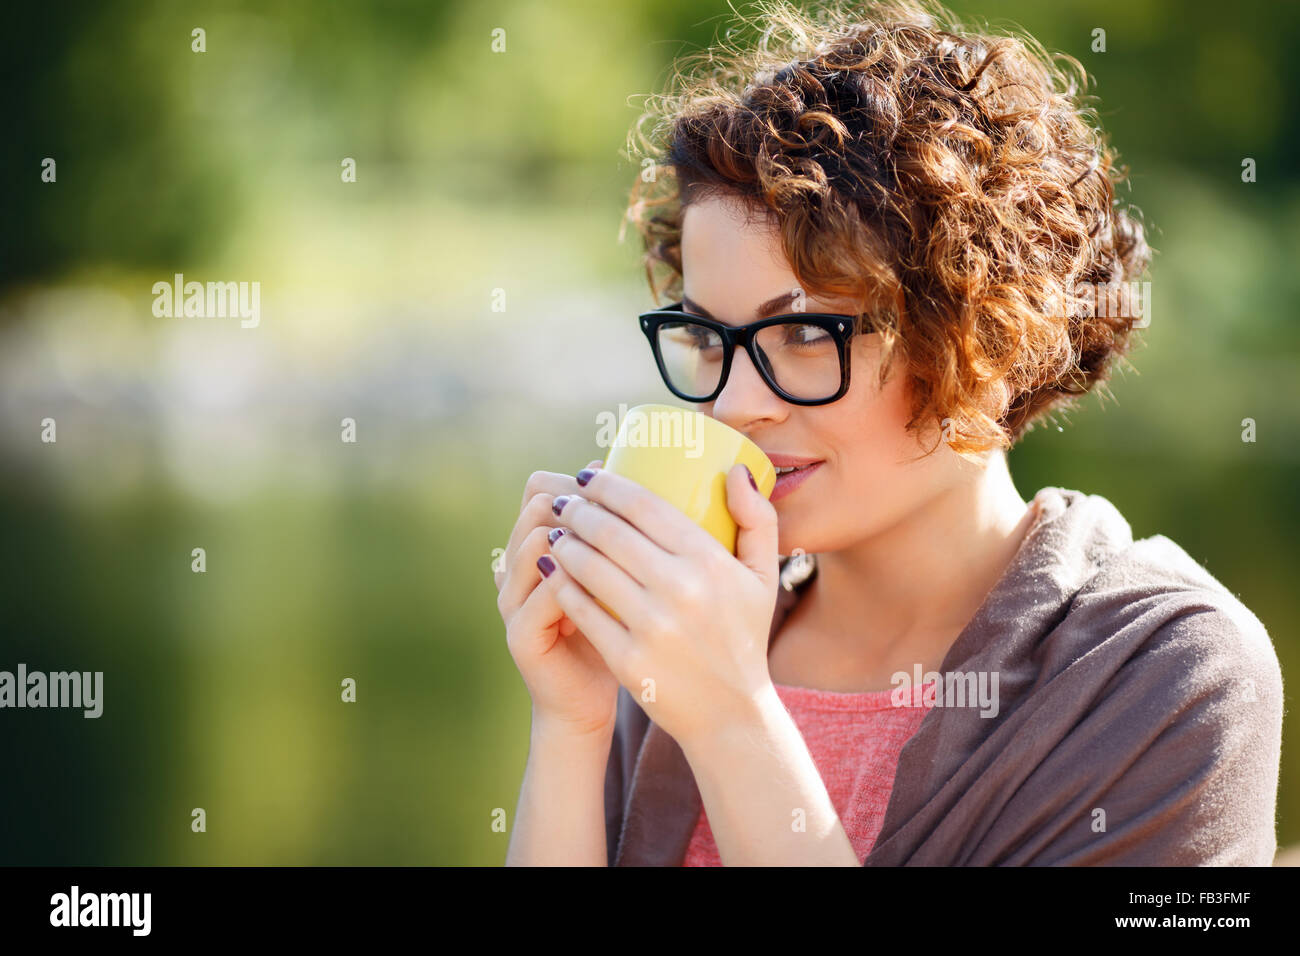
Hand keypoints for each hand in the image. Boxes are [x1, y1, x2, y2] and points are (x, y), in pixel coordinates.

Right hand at [496, 459, 620, 736]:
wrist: (588, 703)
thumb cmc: (615, 637)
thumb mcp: (625, 582)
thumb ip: (631, 541)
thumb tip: (664, 491)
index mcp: (539, 546)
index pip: (541, 487)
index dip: (580, 478)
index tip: (623, 477)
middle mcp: (517, 565)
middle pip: (536, 505)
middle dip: (583, 501)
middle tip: (629, 509)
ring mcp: (512, 598)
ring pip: (535, 541)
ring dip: (581, 536)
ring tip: (625, 542)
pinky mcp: (520, 632)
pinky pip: (546, 592)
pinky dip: (581, 581)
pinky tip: (618, 584)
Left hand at [542, 462, 779, 748]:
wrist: (731, 714)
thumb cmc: (744, 636)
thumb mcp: (763, 578)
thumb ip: (758, 518)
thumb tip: (735, 468)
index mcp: (712, 563)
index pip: (646, 507)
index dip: (608, 485)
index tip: (588, 476)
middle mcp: (681, 591)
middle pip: (611, 533)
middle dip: (578, 510)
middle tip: (564, 502)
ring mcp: (651, 627)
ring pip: (590, 568)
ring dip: (565, 543)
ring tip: (556, 532)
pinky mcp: (627, 659)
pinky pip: (582, 609)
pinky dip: (562, 585)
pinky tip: (553, 570)